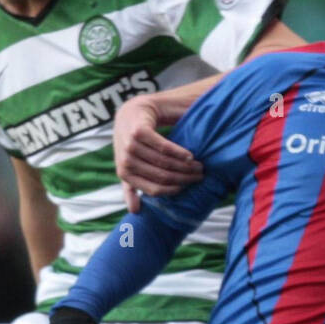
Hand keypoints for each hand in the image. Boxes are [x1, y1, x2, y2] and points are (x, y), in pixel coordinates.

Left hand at [114, 94, 201, 214]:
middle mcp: (126, 161)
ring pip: (164, 162)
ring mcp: (131, 146)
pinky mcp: (139, 132)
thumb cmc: (134, 141)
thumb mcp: (129, 165)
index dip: (174, 190)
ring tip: (198, 166)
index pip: (155, 189)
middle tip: (199, 176)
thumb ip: (131, 187)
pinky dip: (179, 153)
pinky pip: (164, 147)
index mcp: (124, 173)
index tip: (189, 186)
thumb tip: (135, 211)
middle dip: (184, 178)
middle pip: (161, 175)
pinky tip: (190, 155)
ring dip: (185, 166)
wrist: (132, 112)